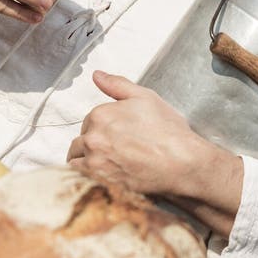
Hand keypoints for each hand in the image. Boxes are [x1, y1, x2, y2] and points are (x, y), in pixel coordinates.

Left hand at [67, 71, 201, 196]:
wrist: (180, 162)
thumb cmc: (167, 131)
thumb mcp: (145, 97)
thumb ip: (117, 85)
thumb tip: (97, 75)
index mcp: (101, 115)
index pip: (89, 121)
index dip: (103, 127)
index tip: (117, 134)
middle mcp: (93, 138)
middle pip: (81, 141)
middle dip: (94, 143)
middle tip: (116, 149)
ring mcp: (94, 162)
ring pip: (77, 160)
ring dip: (87, 160)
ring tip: (108, 163)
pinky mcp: (99, 182)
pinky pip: (80, 178)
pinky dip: (88, 176)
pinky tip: (104, 175)